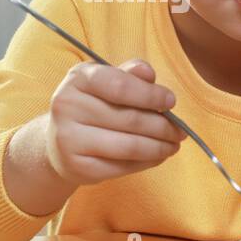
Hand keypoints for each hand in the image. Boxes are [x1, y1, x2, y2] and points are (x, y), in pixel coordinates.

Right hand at [44, 58, 187, 186]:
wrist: (59, 142)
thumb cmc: (92, 106)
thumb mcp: (107, 82)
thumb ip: (129, 74)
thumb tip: (149, 73)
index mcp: (78, 79)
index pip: (120, 85)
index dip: (150, 95)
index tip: (171, 102)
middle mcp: (68, 106)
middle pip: (130, 119)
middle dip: (163, 126)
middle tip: (181, 130)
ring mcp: (69, 139)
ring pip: (129, 146)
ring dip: (159, 147)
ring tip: (174, 145)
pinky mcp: (78, 166)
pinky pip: (123, 166)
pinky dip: (147, 162)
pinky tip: (157, 156)